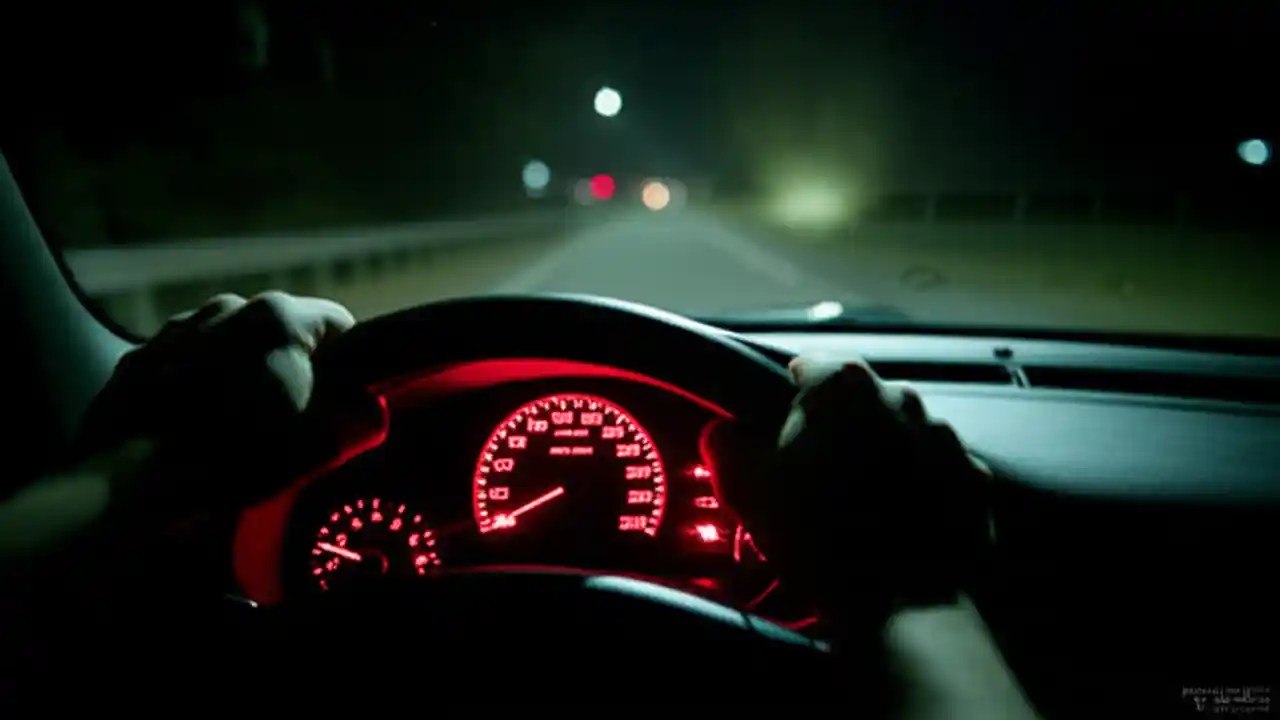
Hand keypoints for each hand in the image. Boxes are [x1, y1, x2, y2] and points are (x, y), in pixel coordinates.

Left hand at [79, 291, 365, 511]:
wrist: (126, 478)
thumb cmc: (230, 457)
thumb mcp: (313, 447)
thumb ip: (356, 419)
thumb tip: (370, 409)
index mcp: (280, 319)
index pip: (339, 323)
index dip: (349, 361)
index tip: (342, 397)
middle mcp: (230, 307)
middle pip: (282, 328)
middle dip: (292, 364)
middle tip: (291, 415)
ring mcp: (180, 327)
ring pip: (232, 341)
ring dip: (243, 370)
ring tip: (237, 420)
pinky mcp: (140, 353)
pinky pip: (188, 359)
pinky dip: (199, 381)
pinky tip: (195, 422)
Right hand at [712, 357, 991, 639]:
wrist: (900, 603)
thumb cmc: (815, 534)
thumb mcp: (746, 488)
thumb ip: (728, 446)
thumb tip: (725, 432)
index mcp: (842, 386)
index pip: (809, 368)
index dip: (790, 397)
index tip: (782, 430)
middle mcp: (901, 396)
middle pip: (861, 401)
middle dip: (842, 428)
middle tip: (820, 473)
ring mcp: (946, 437)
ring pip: (904, 434)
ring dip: (884, 456)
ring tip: (862, 504)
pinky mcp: (975, 480)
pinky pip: (941, 474)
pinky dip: (923, 490)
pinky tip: (902, 524)